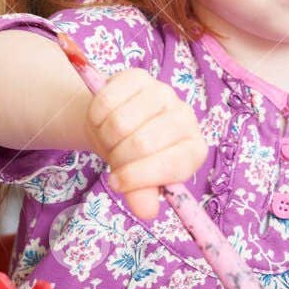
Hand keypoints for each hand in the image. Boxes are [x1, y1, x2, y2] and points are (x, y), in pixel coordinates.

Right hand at [86, 68, 208, 220]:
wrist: (116, 125)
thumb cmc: (133, 158)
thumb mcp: (139, 181)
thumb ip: (143, 195)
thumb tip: (146, 212)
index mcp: (193, 149)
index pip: (172, 164)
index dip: (139, 177)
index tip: (117, 183)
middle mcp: (185, 117)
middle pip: (142, 144)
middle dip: (118, 158)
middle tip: (113, 158)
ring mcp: (163, 93)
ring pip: (121, 123)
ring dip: (105, 137)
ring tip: (109, 140)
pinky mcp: (138, 77)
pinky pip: (107, 100)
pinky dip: (96, 116)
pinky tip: (101, 120)